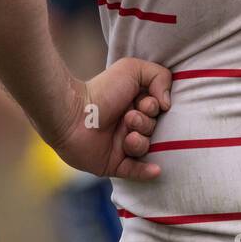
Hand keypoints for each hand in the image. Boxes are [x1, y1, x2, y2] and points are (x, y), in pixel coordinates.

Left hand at [49, 58, 171, 180]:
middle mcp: (129, 126)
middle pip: (154, 130)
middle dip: (145, 123)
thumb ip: (160, 76)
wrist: (73, 113)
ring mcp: (121, 146)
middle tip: (129, 118)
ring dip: (140, 142)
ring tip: (127, 136)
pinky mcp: (112, 164)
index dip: (155, 108)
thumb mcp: (133, 69)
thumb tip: (168, 104)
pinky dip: (146, 171)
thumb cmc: (102, 90)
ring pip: (145, 149)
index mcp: (135, 106)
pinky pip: (135, 172)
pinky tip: (156, 169)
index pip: (158, 112)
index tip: (144, 102)